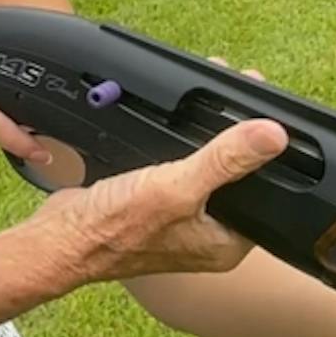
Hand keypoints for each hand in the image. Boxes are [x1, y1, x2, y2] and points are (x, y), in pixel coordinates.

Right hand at [29, 119, 289, 282]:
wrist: (62, 237)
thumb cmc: (115, 228)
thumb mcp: (177, 187)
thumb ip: (226, 160)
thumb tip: (274, 135)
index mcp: (227, 241)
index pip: (267, 191)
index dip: (269, 151)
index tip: (266, 111)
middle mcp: (208, 233)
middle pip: (238, 177)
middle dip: (239, 135)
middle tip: (237, 94)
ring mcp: (181, 220)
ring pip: (209, 170)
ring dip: (211, 136)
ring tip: (213, 99)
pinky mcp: (157, 206)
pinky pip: (181, 170)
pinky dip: (184, 145)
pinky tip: (179, 124)